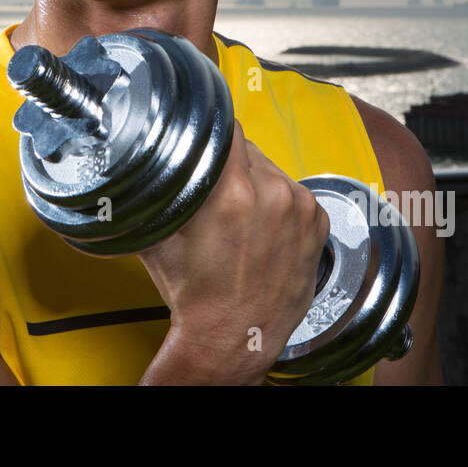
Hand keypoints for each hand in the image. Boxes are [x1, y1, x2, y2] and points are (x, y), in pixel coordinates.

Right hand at [136, 120, 329, 384]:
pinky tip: (259, 227)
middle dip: (227, 163)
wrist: (235, 339)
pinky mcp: (317, 221)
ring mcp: (300, 208)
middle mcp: (274, 195)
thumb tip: (150, 161)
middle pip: (246, 148)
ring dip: (252, 181)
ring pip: (269, 168)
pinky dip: (276, 201)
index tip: (200, 132)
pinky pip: (291, 190)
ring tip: (235, 216)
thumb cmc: (198, 298)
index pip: (225, 127)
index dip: (209, 127)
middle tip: (211, 191)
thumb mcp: (161, 237)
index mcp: (233, 194)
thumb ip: (161, 191)